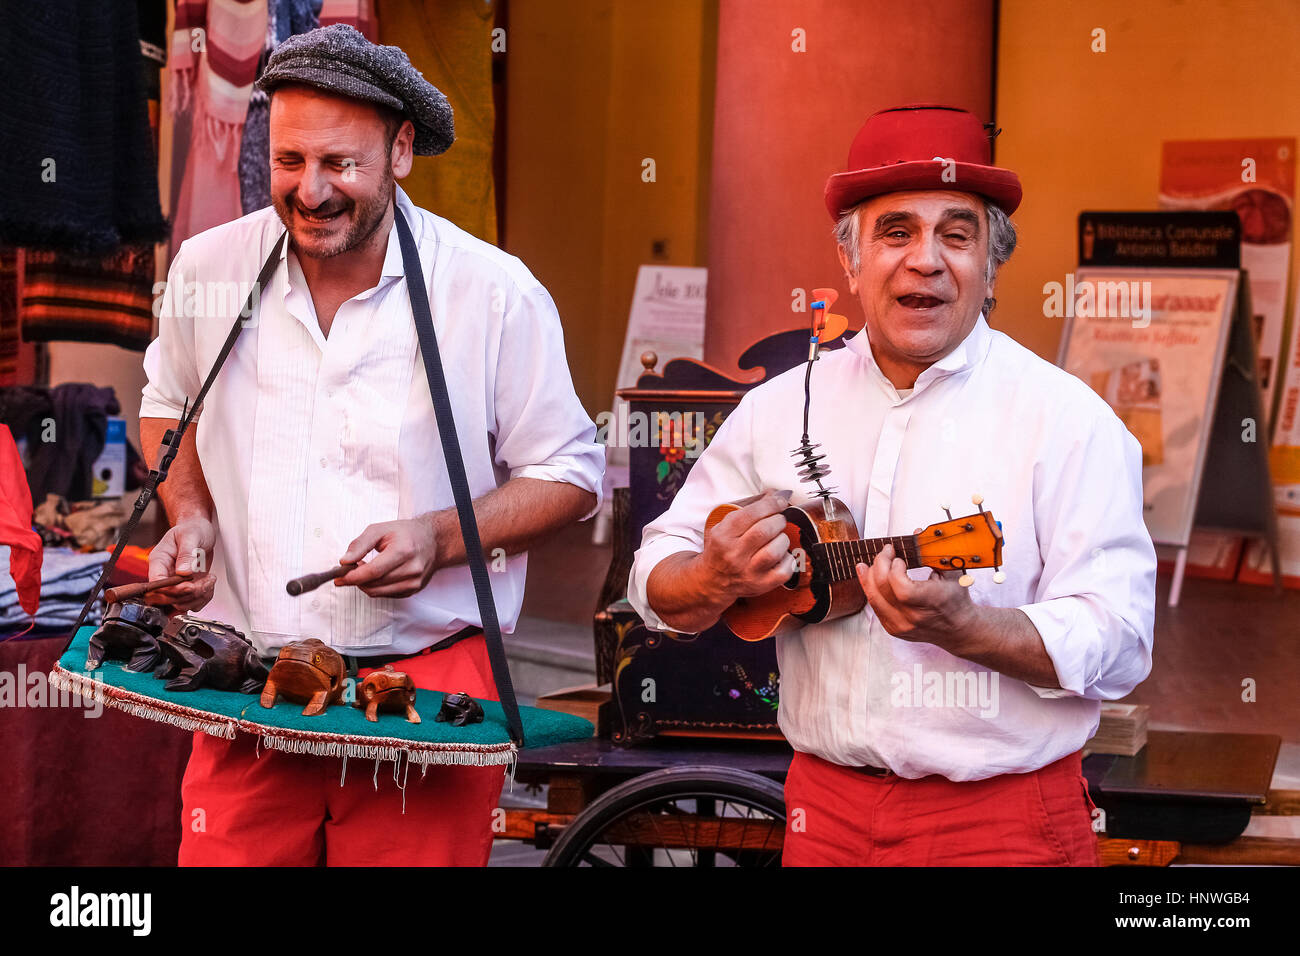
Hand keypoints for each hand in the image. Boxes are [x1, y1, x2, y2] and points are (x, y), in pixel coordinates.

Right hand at [148, 515, 216, 611]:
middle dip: (189, 594)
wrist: (199, 529)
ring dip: (198, 597)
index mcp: (159, 561)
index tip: (190, 585)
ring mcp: (175, 583)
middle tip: (206, 581)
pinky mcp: (186, 587)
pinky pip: (192, 602)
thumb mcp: (190, 536)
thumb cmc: (192, 529)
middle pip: (168, 598)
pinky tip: (209, 585)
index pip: (157, 584)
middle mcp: (164, 574)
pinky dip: (203, 598)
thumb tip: (183, 572)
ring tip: (210, 581)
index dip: (173, 590)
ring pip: (180, 604)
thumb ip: (187, 553)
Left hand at [336, 517, 438, 598]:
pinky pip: (386, 594)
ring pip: (378, 592)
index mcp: (404, 551)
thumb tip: (345, 560)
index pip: (373, 571)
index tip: (339, 576)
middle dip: (355, 580)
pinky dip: (376, 587)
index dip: (353, 576)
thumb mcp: (380, 529)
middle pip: (374, 584)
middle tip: (346, 571)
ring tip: (362, 571)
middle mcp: (412, 569)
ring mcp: (414, 582)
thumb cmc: (407, 534)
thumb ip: (360, 544)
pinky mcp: (413, 590)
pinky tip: (375, 575)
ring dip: (364, 584)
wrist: (433, 542)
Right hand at [699, 489, 795, 601]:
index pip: (750, 515)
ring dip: (783, 539)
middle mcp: (734, 554)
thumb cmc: (722, 550)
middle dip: (778, 520)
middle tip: (778, 520)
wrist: (712, 580)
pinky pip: (784, 570)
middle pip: (765, 531)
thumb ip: (748, 510)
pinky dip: (788, 559)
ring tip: (778, 537)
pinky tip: (781, 555)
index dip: (771, 504)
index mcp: (723, 536)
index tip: (780, 501)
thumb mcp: (724, 526)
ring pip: (775, 550)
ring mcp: (748, 571)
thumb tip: (775, 495)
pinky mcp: (761, 584)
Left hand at [855, 543, 977, 648]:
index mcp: (932, 602)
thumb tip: (916, 532)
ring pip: (874, 598)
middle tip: (885, 552)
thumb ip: (935, 552)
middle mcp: (914, 617)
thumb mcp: (954, 573)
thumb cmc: (957, 600)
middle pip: (883, 590)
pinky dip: (870, 589)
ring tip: (866, 563)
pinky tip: (868, 577)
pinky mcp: (894, 629)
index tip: (899, 559)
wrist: (959, 630)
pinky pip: (875, 606)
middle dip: (880, 564)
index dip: (895, 570)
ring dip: (868, 577)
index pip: (903, 589)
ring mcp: (902, 626)